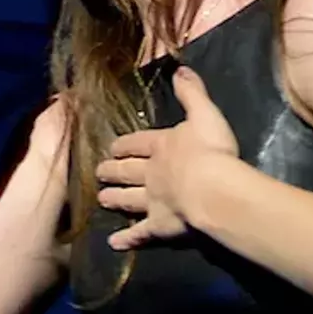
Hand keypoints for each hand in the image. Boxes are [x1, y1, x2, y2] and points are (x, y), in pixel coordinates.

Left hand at [96, 67, 240, 249]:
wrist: (213, 190)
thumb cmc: (212, 151)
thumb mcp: (205, 114)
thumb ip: (192, 94)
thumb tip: (180, 70)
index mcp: (161, 146)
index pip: (139, 143)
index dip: (126, 144)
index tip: (114, 147)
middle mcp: (151, 174)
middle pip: (128, 171)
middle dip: (113, 171)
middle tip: (99, 172)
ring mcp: (152, 202)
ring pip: (128, 200)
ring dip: (115, 199)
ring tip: (101, 199)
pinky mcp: (158, 228)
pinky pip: (139, 235)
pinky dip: (127, 240)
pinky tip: (114, 244)